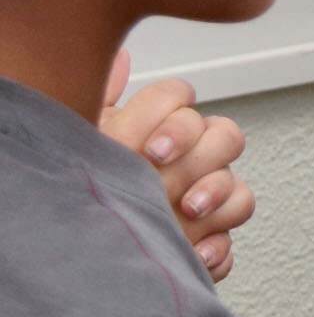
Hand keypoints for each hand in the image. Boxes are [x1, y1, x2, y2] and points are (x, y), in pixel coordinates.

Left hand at [97, 51, 253, 279]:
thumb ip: (103, 99)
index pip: (185, 105)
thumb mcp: (85, 141)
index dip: (176, 122)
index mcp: (160, 130)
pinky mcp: (204, 246)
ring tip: (186, 214)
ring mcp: (202, 206)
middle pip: (227, 137)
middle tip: (166, 177)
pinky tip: (194, 254)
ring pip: (239, 191)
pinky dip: (216, 249)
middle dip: (204, 157)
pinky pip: (229, 244)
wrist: (72, 258)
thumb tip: (120, 58)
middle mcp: (188, 163)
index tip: (152, 149)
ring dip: (218, 199)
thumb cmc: (81, 190)